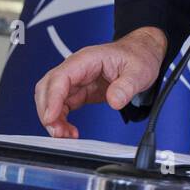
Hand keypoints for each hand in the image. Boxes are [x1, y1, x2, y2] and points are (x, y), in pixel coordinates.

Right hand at [34, 27, 167, 138]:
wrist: (142, 54)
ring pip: (51, 98)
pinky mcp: (79, 91)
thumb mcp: (138, 71)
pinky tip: (69, 131)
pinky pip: (61, 106)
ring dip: (52, 118)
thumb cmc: (138, 56)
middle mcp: (76, 68)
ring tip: (65, 135)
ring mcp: (76, 80)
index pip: (60, 77)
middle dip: (47, 111)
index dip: (52, 98)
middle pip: (47, 88)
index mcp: (87, 59)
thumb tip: (114, 101)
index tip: (51, 118)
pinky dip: (60, 120)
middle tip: (58, 132)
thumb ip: (126, 86)